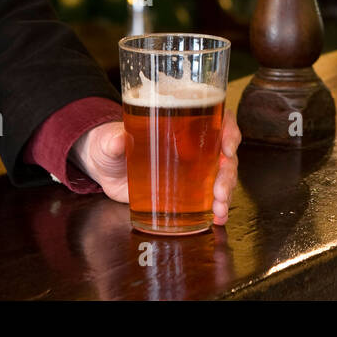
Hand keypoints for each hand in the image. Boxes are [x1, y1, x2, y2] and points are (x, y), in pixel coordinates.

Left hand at [73, 109, 242, 225]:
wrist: (107, 168)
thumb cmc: (113, 143)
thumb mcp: (110, 139)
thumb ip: (114, 139)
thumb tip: (117, 140)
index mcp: (183, 122)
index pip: (218, 119)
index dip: (229, 130)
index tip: (227, 148)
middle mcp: (194, 143)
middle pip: (224, 152)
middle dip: (228, 172)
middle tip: (220, 190)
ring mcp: (194, 168)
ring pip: (222, 175)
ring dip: (226, 192)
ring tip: (219, 208)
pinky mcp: (188, 189)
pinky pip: (211, 196)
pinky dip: (218, 207)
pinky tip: (218, 217)